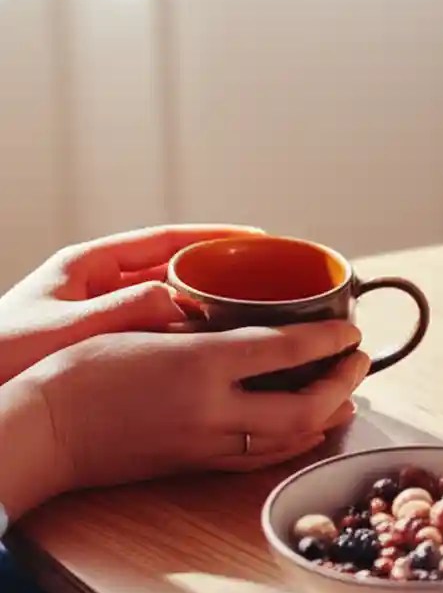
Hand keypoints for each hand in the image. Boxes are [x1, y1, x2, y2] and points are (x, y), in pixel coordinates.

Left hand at [0, 224, 262, 383]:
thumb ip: (122, 310)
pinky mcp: (105, 345)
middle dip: (220, 267)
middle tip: (266, 274)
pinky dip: (187, 333)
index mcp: (88, 265)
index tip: (257, 237)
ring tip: (253, 309)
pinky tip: (215, 345)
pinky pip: (158, 331)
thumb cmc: (0, 357)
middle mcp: (99, 285)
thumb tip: (179, 298)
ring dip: (207, 303)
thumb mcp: (64, 328)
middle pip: (174, 266)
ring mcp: (104, 314)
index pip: (166, 239)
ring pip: (169, 300)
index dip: (214, 235)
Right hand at [0, 321, 367, 519]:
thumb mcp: (143, 332)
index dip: (329, 341)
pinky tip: (305, 429)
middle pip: (304, 406)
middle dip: (343, 384)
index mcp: (200, 365)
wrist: (42, 431)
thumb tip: (244, 324)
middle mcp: (212, 409)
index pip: (285, 350)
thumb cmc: (80, 371)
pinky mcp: (194, 465)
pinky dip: (293, 442)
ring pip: (289, 438)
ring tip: (348, 396)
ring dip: (327, 416)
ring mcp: (205, 443)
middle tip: (360, 362)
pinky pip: (260, 459)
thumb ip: (200, 332)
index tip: (353, 332)